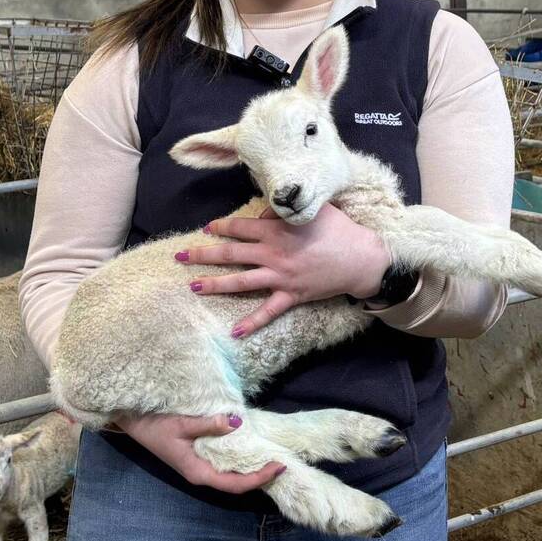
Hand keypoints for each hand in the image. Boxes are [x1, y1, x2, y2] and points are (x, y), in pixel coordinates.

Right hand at [117, 412, 286, 492]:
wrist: (131, 423)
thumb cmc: (153, 425)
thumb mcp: (180, 423)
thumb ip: (208, 424)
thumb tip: (236, 422)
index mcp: (197, 472)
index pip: (235, 484)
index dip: (259, 478)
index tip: (279, 466)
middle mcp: (200, 474)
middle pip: (236, 484)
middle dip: (260, 476)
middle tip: (282, 463)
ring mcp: (198, 467)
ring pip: (230, 477)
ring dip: (250, 471)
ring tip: (270, 458)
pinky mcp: (196, 459)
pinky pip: (223, 467)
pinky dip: (239, 462)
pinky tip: (249, 450)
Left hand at [178, 205, 390, 337]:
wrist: (362, 258)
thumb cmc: (339, 229)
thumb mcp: (313, 209)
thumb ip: (284, 208)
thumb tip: (263, 211)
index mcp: (276, 230)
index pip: (239, 227)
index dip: (221, 227)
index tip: (207, 228)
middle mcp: (272, 253)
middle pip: (230, 253)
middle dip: (202, 255)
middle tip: (180, 257)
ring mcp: (280, 276)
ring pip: (240, 281)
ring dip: (215, 285)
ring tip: (193, 287)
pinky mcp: (291, 295)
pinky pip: (268, 311)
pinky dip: (252, 322)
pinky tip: (235, 332)